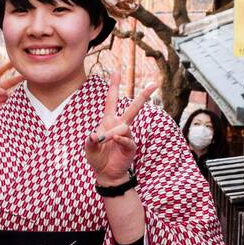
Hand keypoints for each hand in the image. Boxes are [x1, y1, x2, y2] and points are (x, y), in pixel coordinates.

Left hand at [0, 62, 23, 128]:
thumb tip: (3, 90)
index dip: (6, 66)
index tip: (14, 60)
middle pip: (6, 83)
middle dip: (16, 79)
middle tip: (27, 74)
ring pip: (7, 96)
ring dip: (15, 93)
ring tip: (25, 91)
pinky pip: (6, 107)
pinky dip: (12, 105)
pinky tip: (18, 104)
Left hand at [85, 68, 156, 184]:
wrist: (106, 174)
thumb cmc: (97, 158)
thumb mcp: (89, 149)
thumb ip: (89, 142)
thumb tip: (93, 135)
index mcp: (109, 121)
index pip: (112, 100)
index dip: (114, 86)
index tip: (116, 70)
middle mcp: (120, 125)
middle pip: (133, 108)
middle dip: (144, 96)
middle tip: (154, 84)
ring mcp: (127, 136)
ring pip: (125, 127)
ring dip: (112, 133)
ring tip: (102, 140)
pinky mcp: (131, 147)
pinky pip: (127, 140)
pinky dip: (121, 140)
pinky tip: (115, 140)